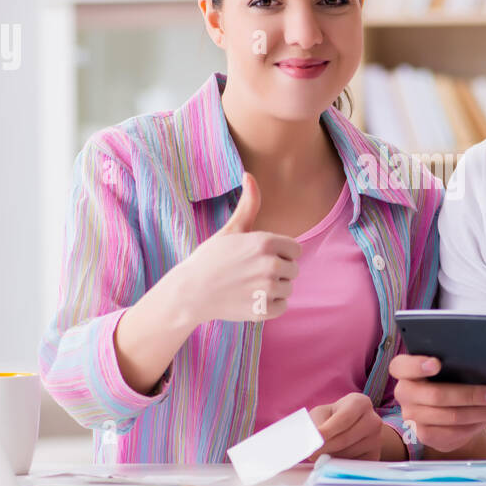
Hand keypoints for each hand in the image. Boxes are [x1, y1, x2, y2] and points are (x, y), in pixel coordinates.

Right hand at [171, 172, 301, 324]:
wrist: (191, 292)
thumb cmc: (211, 259)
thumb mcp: (231, 229)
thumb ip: (248, 204)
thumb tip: (250, 174)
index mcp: (266, 243)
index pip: (295, 250)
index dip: (279, 254)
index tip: (259, 257)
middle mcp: (270, 265)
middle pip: (293, 270)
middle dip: (277, 271)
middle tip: (251, 273)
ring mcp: (266, 289)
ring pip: (287, 289)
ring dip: (273, 289)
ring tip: (249, 286)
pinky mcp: (262, 311)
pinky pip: (282, 307)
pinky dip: (269, 306)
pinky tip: (250, 300)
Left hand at [307, 393, 384, 461]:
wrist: (351, 428)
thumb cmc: (332, 418)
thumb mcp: (321, 414)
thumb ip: (316, 425)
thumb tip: (312, 443)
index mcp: (360, 402)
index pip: (344, 418)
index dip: (327, 431)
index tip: (315, 440)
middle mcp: (373, 420)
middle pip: (345, 439)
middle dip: (325, 448)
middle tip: (310, 453)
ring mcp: (377, 439)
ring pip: (348, 454)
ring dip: (331, 457)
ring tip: (323, 452)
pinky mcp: (375, 456)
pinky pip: (353, 465)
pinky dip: (340, 465)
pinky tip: (334, 458)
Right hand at [390, 354, 485, 452]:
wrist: (451, 407)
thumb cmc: (453, 376)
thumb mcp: (453, 364)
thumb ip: (459, 357)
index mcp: (405, 370)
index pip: (401, 366)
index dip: (417, 365)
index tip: (437, 363)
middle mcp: (405, 393)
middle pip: (435, 395)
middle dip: (470, 395)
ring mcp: (413, 417)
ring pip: (450, 417)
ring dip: (483, 412)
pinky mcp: (426, 435)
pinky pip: (455, 432)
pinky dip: (480, 424)